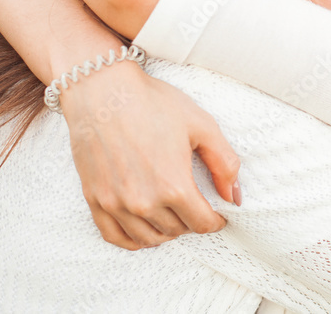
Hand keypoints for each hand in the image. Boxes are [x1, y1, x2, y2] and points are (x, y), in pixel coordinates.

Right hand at [60, 60, 241, 249]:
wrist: (102, 90)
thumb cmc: (152, 103)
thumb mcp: (201, 125)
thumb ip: (224, 163)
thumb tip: (235, 196)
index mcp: (174, 186)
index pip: (202, 224)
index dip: (216, 221)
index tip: (218, 215)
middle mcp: (144, 202)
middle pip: (176, 231)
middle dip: (191, 222)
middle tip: (195, 207)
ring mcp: (116, 204)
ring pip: (149, 238)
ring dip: (166, 232)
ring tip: (173, 216)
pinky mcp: (95, 199)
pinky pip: (115, 237)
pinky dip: (133, 239)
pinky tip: (144, 228)